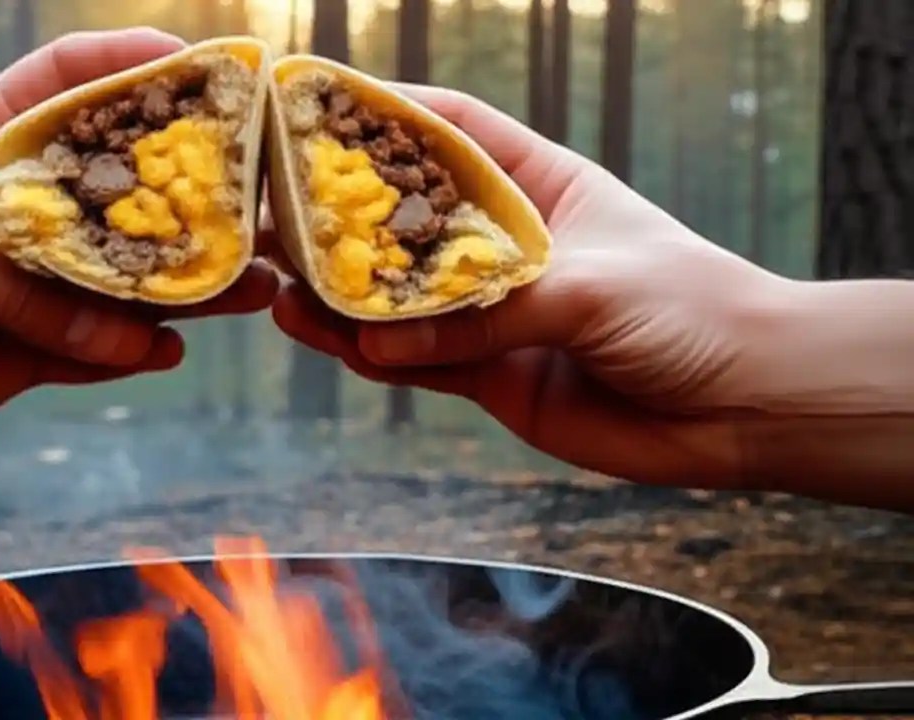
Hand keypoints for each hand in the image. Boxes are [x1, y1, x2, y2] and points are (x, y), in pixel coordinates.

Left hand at [0, 28, 276, 444]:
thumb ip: (19, 284)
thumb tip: (126, 331)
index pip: (70, 80)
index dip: (134, 63)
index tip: (206, 66)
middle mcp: (22, 204)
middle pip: (123, 185)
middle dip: (190, 190)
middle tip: (259, 202)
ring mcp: (31, 278)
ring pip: (126, 276)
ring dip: (187, 282)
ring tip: (250, 286)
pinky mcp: (30, 345)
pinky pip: (98, 347)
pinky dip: (134, 350)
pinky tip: (166, 348)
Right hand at [272, 83, 801, 490]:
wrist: (742, 406)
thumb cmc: (692, 310)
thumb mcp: (593, 288)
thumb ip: (489, 312)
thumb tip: (387, 342)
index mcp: (539, 185)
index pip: (449, 133)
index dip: (382, 116)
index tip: (312, 107)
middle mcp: (507, 244)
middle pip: (406, 221)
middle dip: (340, 221)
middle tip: (272, 220)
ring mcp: (494, 312)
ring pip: (398, 301)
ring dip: (339, 298)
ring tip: (280, 290)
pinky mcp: (490, 374)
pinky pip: (418, 362)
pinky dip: (374, 357)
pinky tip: (330, 343)